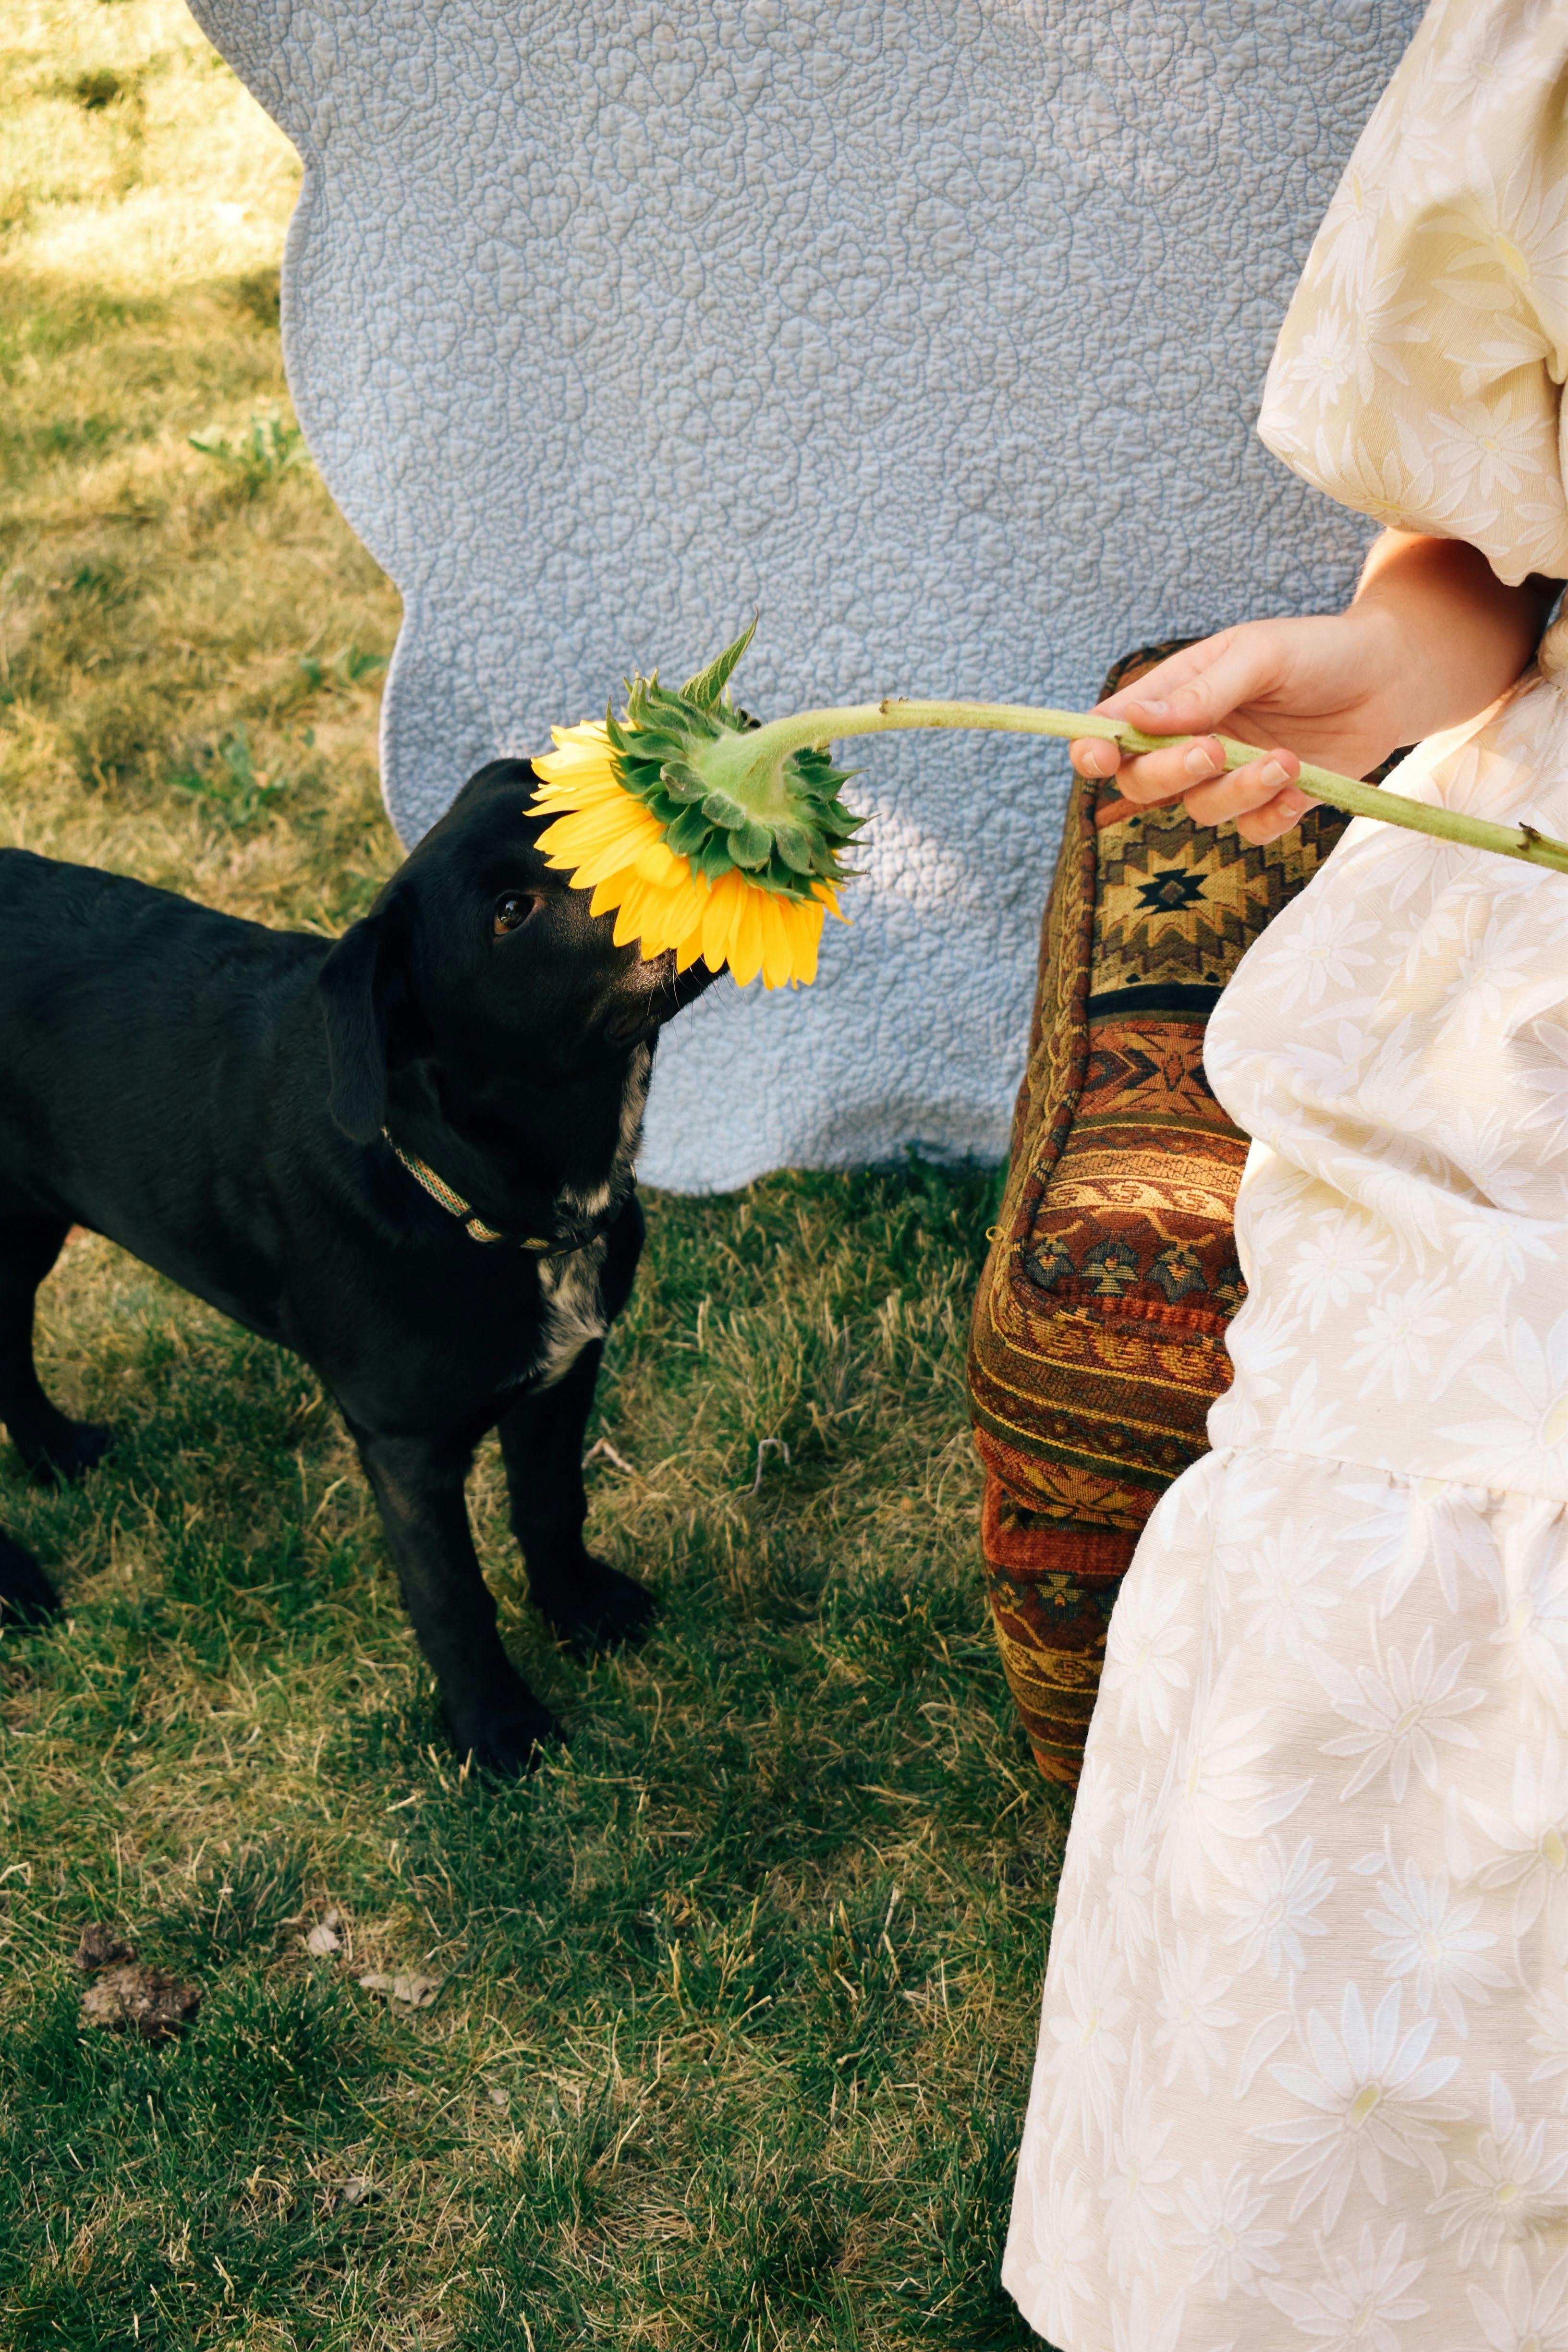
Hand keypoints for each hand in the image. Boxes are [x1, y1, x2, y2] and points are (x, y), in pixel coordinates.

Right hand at [1072, 607, 1405, 844]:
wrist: (1393, 678)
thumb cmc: (1320, 652)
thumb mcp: (1260, 654)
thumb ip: (1201, 691)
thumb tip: (1136, 719)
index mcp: (1177, 696)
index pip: (1115, 729)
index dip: (1095, 749)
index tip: (1099, 758)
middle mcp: (1194, 739)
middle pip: (1144, 781)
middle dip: (1172, 773)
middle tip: (1214, 751)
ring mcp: (1230, 776)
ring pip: (1199, 810)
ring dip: (1237, 792)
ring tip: (1285, 763)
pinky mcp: (1270, 803)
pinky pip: (1249, 831)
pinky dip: (1271, 816)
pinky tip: (1301, 788)